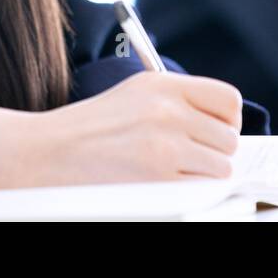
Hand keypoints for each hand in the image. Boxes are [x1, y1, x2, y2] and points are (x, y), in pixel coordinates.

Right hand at [0, 71, 242, 191]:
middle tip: (190, 159)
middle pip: (229, 137)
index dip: (228, 120)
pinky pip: (203, 188)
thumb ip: (176, 102)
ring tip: (173, 173)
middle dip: (214, 152)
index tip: (217, 132)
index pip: (228, 99)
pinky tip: (166, 186)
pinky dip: (191, 192)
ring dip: (203, 174)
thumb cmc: (88, 130)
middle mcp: (168, 109)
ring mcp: (165, 143)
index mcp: (163, 85)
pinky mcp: (159, 176)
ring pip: (221, 166)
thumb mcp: (134, 95)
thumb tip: (219, 125)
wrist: (47, 153)